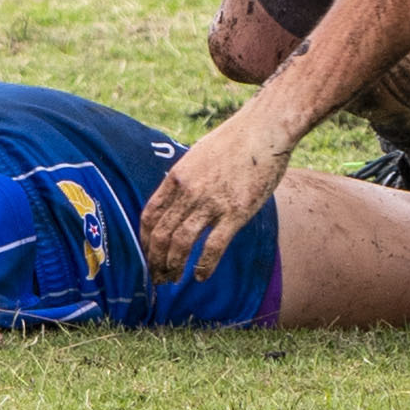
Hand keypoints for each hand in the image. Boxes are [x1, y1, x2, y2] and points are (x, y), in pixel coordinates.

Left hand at [140, 100, 290, 282]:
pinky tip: (200, 276)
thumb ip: (186, 178)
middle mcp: (189, 191)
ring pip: (182, 243)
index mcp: (177, 177)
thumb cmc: (234, 141)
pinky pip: (213, 247)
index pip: (150, 215)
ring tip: (173, 279)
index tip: (147, 253)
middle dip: (156, 260)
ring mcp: (211, 203)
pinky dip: (204, 266)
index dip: (145, 240)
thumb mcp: (198, 155)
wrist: (263, 130)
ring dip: (174, 266)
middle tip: (157, 277)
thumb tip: (177, 194)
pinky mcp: (236, 213)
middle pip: (162, 234)